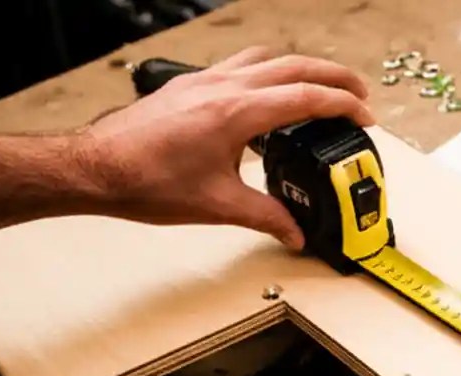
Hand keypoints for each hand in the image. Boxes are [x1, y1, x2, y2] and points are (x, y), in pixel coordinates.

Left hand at [77, 46, 374, 248]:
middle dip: (334, 77)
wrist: (95, 169)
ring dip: (300, 67)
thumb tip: (295, 232)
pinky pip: (239, 66)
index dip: (344, 106)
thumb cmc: (144, 180)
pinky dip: (266, 73)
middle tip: (359, 94)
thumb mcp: (219, 206)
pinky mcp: (189, 86)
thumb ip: (267, 217)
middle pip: (294, 65)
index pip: (306, 97)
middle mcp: (222, 87)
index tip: (365, 117)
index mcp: (237, 112)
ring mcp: (204, 81)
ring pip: (266, 58)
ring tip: (319, 86)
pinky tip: (267, 95)